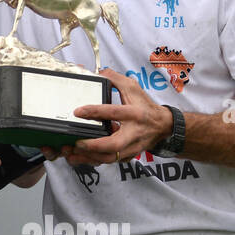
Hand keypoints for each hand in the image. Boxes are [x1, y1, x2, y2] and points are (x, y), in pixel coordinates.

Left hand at [51, 68, 171, 165]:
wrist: (163, 126)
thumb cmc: (145, 106)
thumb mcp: (133, 88)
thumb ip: (115, 79)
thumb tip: (97, 72)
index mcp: (134, 113)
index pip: (114, 112)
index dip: (95, 112)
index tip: (77, 112)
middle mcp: (134, 132)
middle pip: (115, 144)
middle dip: (94, 145)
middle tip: (77, 142)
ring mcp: (131, 147)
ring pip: (111, 157)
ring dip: (90, 157)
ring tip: (72, 153)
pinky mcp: (127, 155)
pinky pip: (109, 161)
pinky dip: (93, 161)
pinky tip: (79, 159)